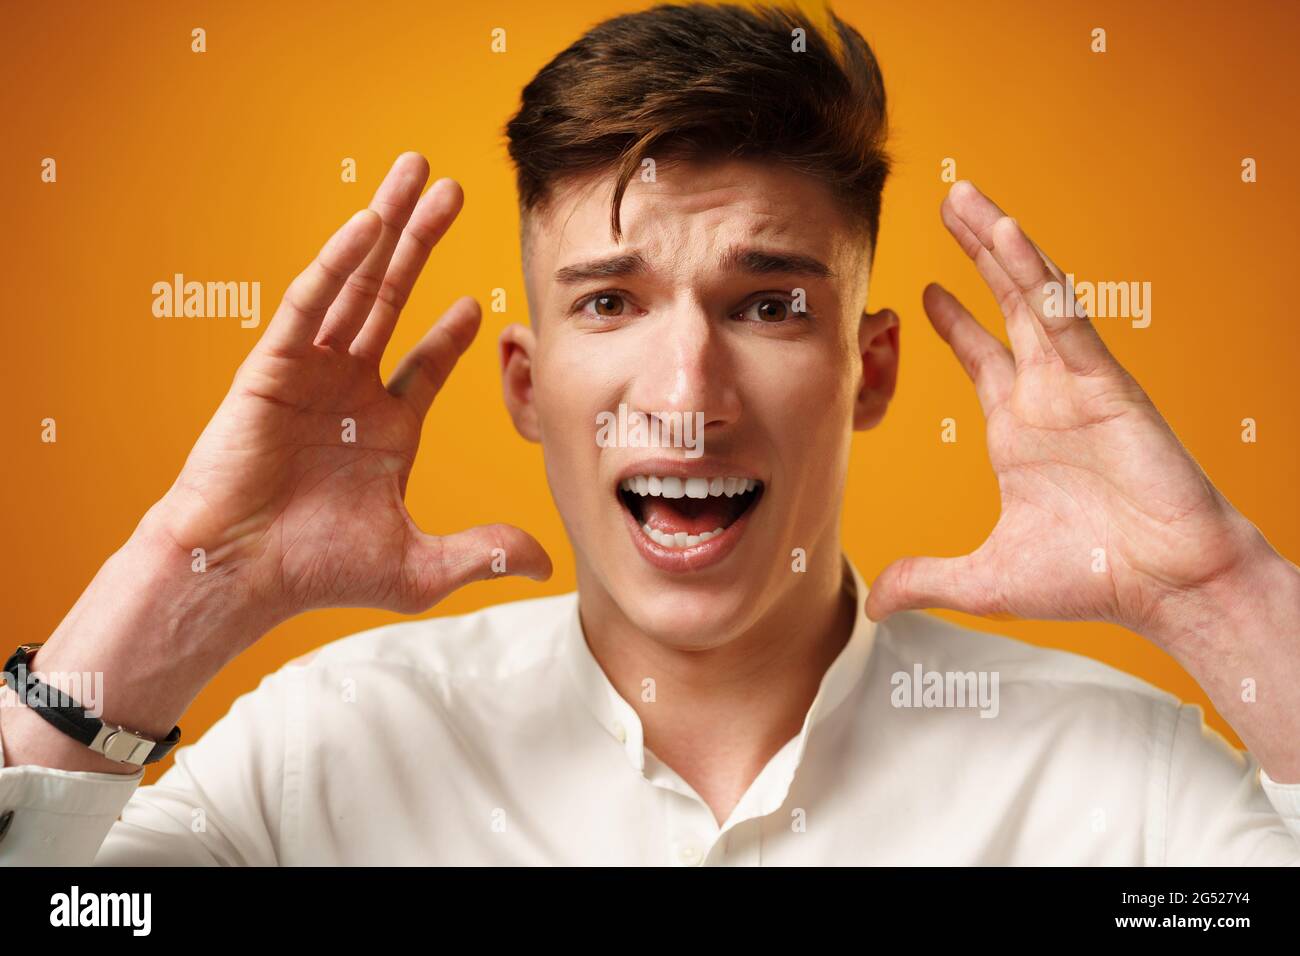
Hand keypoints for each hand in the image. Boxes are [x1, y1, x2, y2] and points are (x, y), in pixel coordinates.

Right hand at [153, 152, 550, 628]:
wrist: (240, 573)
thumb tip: (544, 565)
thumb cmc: (316, 572)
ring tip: (415, 173)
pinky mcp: (275, 363)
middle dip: (422, 244)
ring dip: (387, 226)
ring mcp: (313, 370)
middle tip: (452, 193)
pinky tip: (369, 222)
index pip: (425, 366)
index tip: (478, 305)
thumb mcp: (419, 567)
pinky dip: (340, 261)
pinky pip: (312, 301)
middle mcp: (350, 389)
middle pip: (393, 299)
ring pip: (358, 283)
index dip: (450, 335)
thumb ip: (481, 553)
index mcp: (384, 429)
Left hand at [867, 181, 1270, 647]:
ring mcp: (1074, 383)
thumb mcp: (985, 579)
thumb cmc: (1092, 578)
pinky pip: (1064, 316)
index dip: (953, 322)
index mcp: (1018, 429)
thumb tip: (878, 602)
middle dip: (974, 257)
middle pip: (1002, 306)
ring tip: (967, 197)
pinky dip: (1035, 274)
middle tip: (946, 208)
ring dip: (999, 244)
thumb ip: (928, 577)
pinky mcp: (1104, 382)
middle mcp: (1045, 395)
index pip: (980, 358)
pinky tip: (1008, 235)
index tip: (923, 292)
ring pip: (1030, 295)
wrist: (1166, 586)